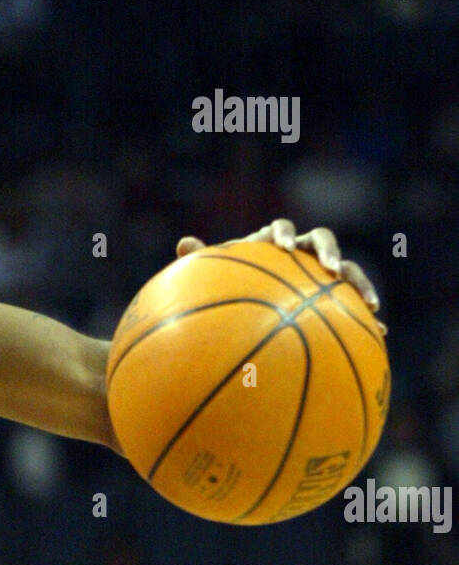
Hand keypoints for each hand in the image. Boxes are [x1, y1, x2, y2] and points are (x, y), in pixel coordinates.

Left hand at [175, 218, 385, 333]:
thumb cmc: (231, 291)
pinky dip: (367, 320)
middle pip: (323, 240)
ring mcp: (321, 277)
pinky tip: (379, 334)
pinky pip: (354, 308)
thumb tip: (183, 243)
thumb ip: (204, 262)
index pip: (280, 229)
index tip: (283, 247)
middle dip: (329, 252)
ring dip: (359, 283)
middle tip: (329, 267)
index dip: (283, 234)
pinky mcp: (335, 301)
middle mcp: (302, 256)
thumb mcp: (217, 281)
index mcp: (273, 245)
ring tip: (369, 304)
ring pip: (347, 271)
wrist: (250, 310)